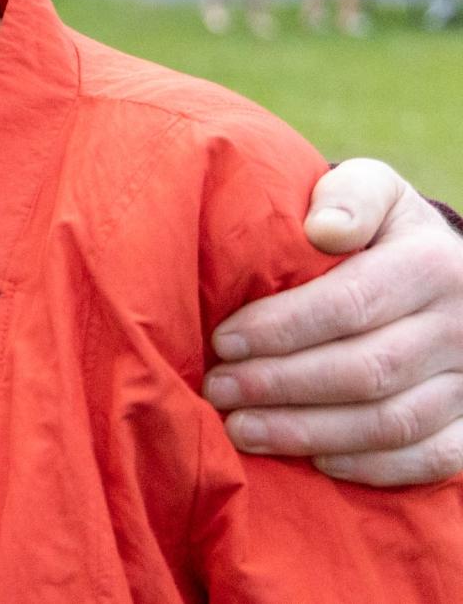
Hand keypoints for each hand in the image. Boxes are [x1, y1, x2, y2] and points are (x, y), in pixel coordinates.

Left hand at [204, 158, 462, 485]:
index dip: (281, 328)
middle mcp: (461, 326)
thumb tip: (324, 230)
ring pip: (392, 422)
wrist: (437, 267)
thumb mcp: (370, 190)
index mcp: (431, 265)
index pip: (348, 305)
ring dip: (311, 433)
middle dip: (281, 385)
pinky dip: (373, 467)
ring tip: (243, 430)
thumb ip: (348, 198)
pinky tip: (315, 464)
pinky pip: (432, 457)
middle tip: (218, 390)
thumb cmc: (379, 228)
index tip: (224, 340)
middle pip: (365, 370)